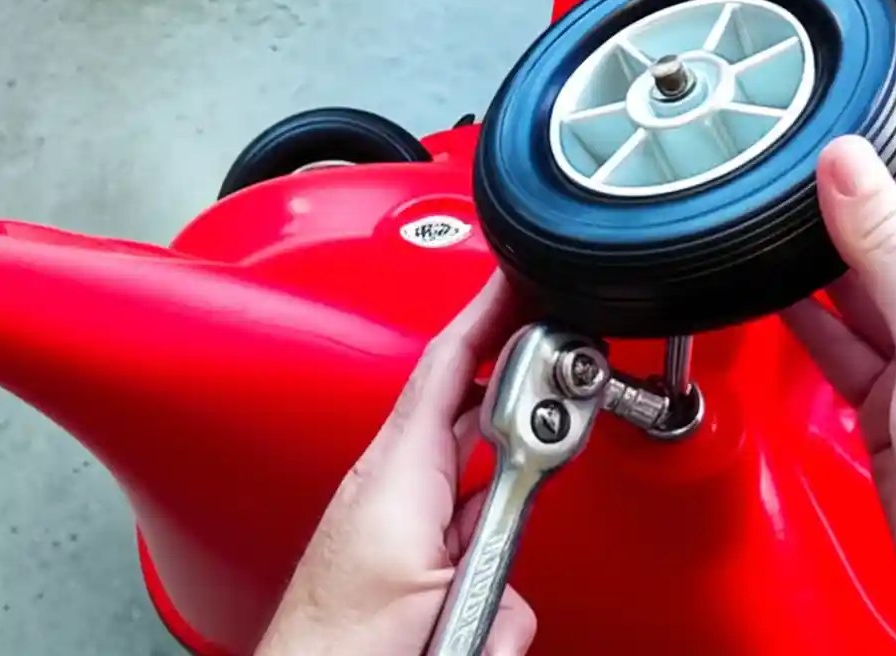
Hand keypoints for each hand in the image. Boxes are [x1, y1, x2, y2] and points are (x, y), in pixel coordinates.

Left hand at [256, 273, 536, 655]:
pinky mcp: (401, 542)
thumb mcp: (443, 598)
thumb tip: (528, 577)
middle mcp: (395, 481)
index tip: (516, 277)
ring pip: (476, 479)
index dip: (485, 312)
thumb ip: (503, 573)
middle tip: (555, 381)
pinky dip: (483, 537)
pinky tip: (477, 575)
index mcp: (399, 469)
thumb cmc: (340, 640)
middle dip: (517, 404)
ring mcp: (398, 510)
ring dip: (503, 500)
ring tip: (505, 528)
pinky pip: (462, 520)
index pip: (448, 364)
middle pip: (470, 411)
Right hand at [784, 71, 895, 653]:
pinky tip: (781, 290)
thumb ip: (894, 257)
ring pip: (873, 287)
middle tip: (830, 141)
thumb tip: (848, 171)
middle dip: (883, 185)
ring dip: (835, 252)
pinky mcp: (893, 408)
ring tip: (790, 205)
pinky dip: (811, 319)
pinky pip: (844, 345)